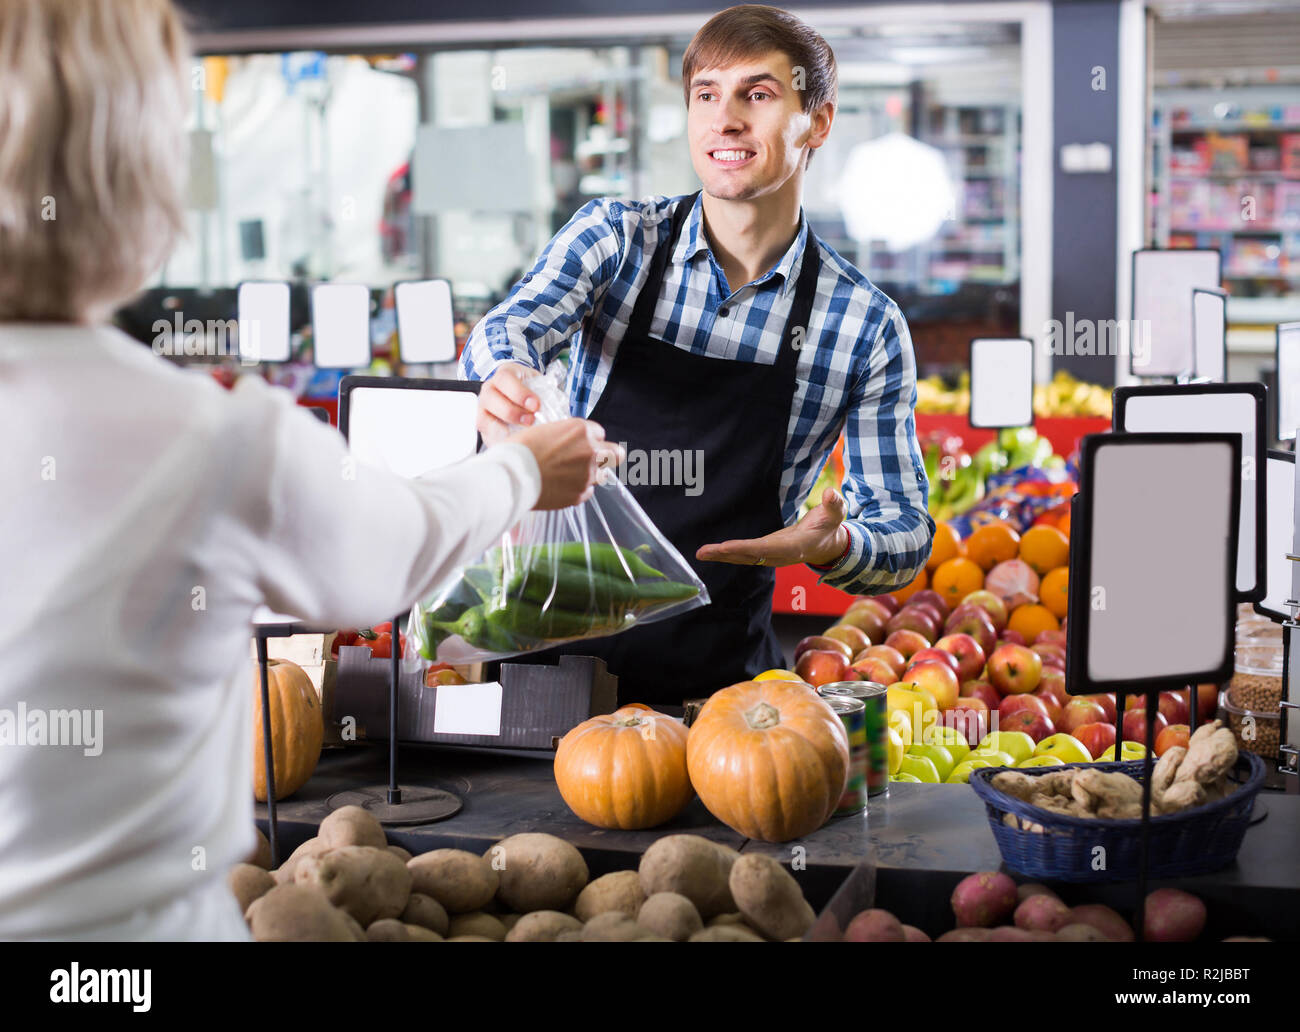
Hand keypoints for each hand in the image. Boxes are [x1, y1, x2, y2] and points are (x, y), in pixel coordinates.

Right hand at [477, 362, 541, 444]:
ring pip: (484, 418)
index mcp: (505, 374)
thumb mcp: (541, 386)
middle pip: (491, 397)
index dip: (519, 393)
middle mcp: (490, 389)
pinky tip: (512, 442)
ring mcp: (484, 407)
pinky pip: (485, 434)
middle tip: (530, 420)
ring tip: (521, 434)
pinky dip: (498, 440)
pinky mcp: (484, 425)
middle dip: (512, 411)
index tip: (535, 405)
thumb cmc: (534, 392)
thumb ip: (546, 394)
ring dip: (503, 427)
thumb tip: (557, 411)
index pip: (505, 378)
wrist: (525, 399)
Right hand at [514, 418, 623, 509]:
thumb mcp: (543, 431)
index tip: (582, 444)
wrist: (510, 477)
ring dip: (592, 474)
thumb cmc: (518, 451)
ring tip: (570, 476)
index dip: (591, 439)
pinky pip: (587, 492)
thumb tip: (570, 443)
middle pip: (616, 454)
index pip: (600, 433)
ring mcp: (586, 475)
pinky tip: (561, 487)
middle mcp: (589, 451)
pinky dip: (578, 490)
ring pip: (603, 475)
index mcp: (580, 430)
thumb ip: (565, 436)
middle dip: (608, 456)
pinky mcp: (579, 494)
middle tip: (596, 460)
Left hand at [696, 488, 848, 567]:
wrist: (828, 544)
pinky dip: (728, 555)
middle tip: (703, 552)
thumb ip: (834, 504)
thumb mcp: (836, 512)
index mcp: (795, 547)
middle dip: (727, 554)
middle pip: (750, 556)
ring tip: (701, 553)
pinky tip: (712, 552)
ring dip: (722, 556)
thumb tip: (831, 494)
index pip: (767, 548)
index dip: (747, 548)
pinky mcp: (766, 553)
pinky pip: (745, 555)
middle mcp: (780, 555)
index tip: (726, 547)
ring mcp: (772, 556)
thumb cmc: (829, 525)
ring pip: (744, 558)